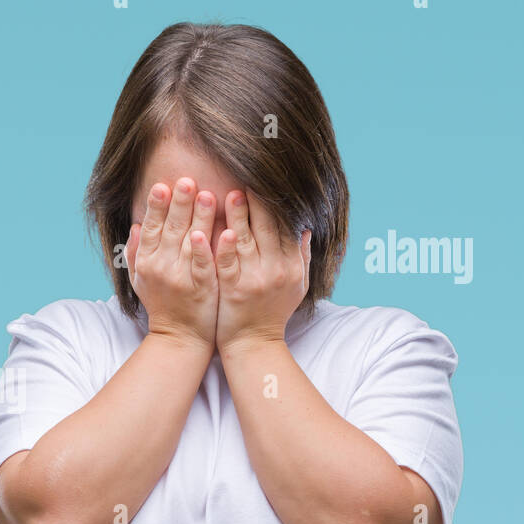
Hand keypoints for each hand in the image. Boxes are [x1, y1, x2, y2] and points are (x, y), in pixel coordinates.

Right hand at [126, 177, 218, 348]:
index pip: (151, 228)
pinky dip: (205, 249)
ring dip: (197, 217)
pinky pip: (204, 265)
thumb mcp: (141, 281)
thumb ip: (136, 253)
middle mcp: (161, 268)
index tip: (162, 185)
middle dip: (179, 203)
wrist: (180, 339)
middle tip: (187, 180)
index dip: (156, 206)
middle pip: (171, 229)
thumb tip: (135, 226)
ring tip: (206, 194)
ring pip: (190, 242)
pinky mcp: (202, 289)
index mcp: (147, 262)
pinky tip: (210, 232)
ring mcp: (182, 279)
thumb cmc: (162, 306)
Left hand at [214, 188, 311, 352]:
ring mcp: (253, 280)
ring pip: (245, 241)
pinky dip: (223, 248)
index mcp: (291, 265)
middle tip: (249, 178)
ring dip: (238, 216)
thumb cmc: (273, 312)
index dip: (278, 203)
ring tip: (230, 194)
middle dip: (258, 202)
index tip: (270, 182)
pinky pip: (227, 264)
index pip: (286, 226)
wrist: (253, 344)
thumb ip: (301, 255)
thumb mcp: (296, 285)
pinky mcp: (232, 290)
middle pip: (267, 229)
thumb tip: (305, 227)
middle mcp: (275, 271)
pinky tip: (218, 231)